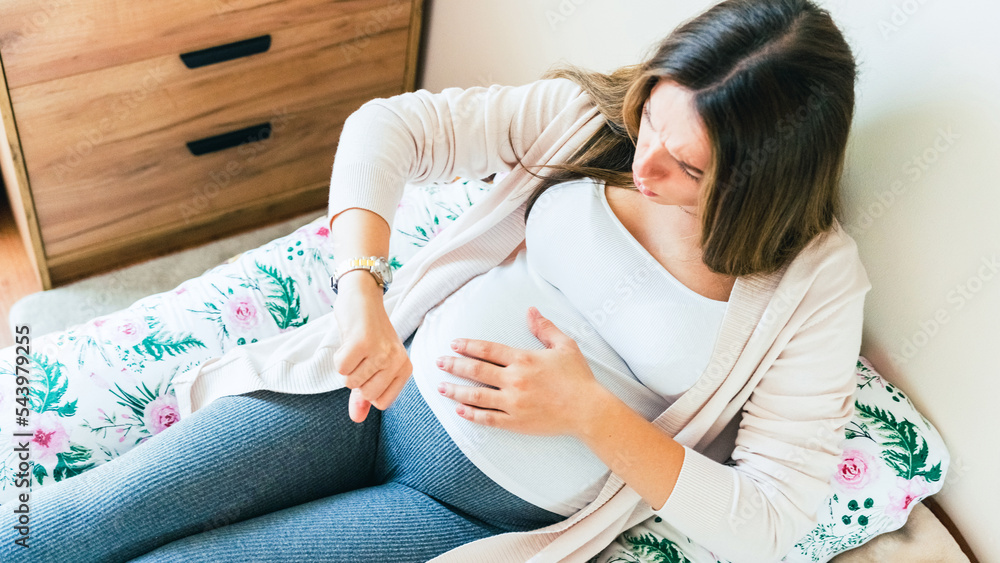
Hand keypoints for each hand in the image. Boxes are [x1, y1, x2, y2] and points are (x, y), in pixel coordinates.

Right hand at [332, 272, 411, 422]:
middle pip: (366, 394)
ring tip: (356, 346)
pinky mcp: (362, 343)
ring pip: (351, 382)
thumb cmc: (368, 334)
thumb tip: (357, 419)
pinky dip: (338, 356)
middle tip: (362, 355)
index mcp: (405, 368)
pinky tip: (348, 340)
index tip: (370, 368)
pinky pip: (340, 368)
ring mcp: (380, 352)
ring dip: (346, 365)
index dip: (367, 390)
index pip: (381, 403)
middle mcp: (396, 361)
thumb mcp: (371, 366)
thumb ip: (364, 395)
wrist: (363, 297)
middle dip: (355, 378)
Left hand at [435, 306, 602, 436]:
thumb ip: (544, 328)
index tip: (454, 344)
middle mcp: (514, 381)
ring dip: (456, 390)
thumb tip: (531, 311)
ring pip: (477, 396)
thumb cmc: (578, 377)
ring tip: (441, 386)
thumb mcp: (564, 345)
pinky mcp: (516, 422)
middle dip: (454, 365)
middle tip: (439, 362)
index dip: (468, 346)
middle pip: (476, 371)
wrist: (588, 410)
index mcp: (523, 360)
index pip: (488, 350)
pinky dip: (471, 414)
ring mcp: (513, 403)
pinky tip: (459, 410)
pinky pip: (488, 419)